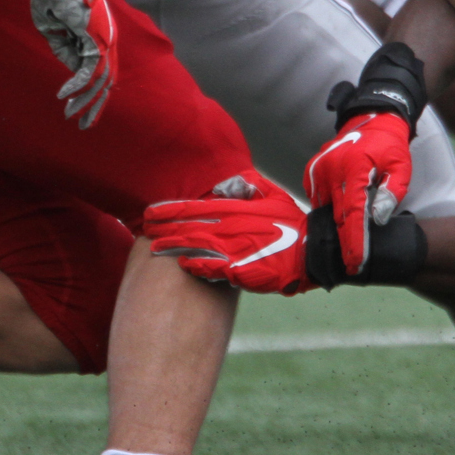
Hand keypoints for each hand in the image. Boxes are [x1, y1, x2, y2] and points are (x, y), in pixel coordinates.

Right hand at [30, 0, 116, 127]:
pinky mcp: (96, 40)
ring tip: (74, 118)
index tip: (72, 102)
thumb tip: (71, 68)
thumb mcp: (54, 28)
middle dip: (94, 105)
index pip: (97, 68)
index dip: (86, 88)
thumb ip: (64, 49)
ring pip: (99, 80)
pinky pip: (89, 70)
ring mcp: (104, 40)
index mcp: (97, 35)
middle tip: (85, 125)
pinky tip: (65, 97)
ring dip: (86, 102)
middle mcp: (105, 39)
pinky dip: (77, 85)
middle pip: (105, 79)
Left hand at [146, 171, 314, 294]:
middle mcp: (229, 228)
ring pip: (195, 246)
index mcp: (235, 209)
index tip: (151, 211)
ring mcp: (233, 250)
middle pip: (188, 226)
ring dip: (173, 246)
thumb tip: (226, 183)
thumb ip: (248, 186)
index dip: (170, 210)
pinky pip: (212, 268)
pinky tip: (182, 264)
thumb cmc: (290, 223)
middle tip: (145, 228)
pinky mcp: (239, 271)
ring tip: (154, 247)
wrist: (310, 252)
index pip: (194, 207)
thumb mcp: (272, 196)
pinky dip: (196, 265)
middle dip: (164, 227)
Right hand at [303, 111, 413, 276]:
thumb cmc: (389, 148)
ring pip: (325, 210)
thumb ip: (391, 193)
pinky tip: (339, 217)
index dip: (355, 241)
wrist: (371, 120)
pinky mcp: (311, 172)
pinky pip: (318, 200)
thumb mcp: (401, 168)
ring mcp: (317, 170)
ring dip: (336, 226)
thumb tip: (377, 219)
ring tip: (347, 245)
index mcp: (354, 169)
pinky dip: (329, 210)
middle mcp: (330, 170)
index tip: (356, 262)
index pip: (353, 213)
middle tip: (354, 264)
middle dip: (346, 241)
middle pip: (337, 216)